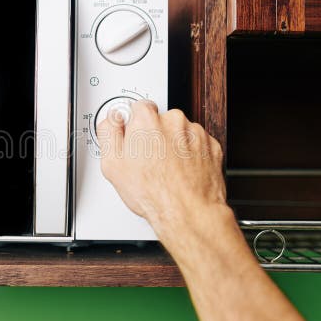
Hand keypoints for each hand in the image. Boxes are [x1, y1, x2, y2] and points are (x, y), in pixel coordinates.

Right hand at [96, 101, 229, 239]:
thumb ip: (109, 133)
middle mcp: (173, 120)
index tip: (135, 140)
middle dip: (155, 136)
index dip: (135, 126)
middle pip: (161, 120)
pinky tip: (183, 171)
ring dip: (175, 145)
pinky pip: (198, 144)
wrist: (187, 212)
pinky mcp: (211, 145)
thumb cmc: (153, 192)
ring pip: (180, 132)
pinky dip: (192, 154)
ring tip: (168, 169)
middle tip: (150, 160)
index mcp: (147, 119)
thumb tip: (112, 120)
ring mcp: (195, 132)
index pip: (138, 107)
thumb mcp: (113, 164)